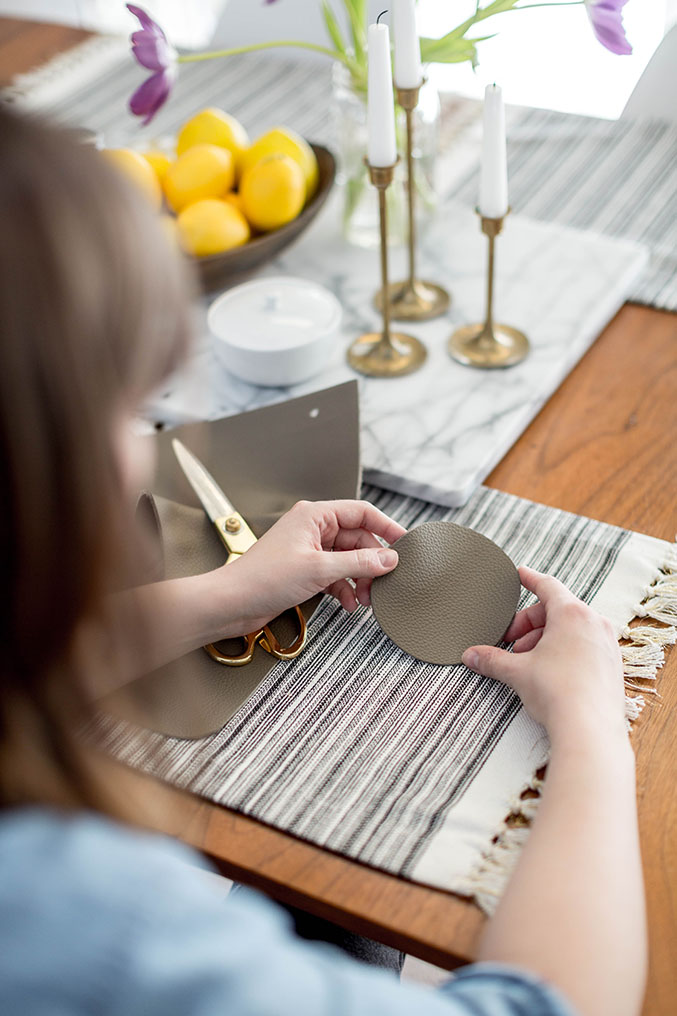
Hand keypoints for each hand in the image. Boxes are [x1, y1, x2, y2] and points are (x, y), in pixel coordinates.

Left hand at [221, 500, 404, 634]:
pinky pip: (335, 575)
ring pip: (348, 560)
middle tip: (384, 582)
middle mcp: (312, 529)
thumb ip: (359, 563)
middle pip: (357, 539)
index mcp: (314, 515)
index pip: (361, 512)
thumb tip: (388, 558)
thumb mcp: (320, 569)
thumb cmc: (262, 578)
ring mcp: (308, 550)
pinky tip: (349, 603)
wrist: (232, 603)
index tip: (404, 543)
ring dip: (360, 579)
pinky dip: (345, 588)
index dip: (386, 526)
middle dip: (372, 563)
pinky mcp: (304, 570)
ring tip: (367, 598)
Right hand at [462, 565, 624, 741]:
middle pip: (556, 610)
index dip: (530, 578)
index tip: (521, 574)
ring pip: (572, 629)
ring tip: (528, 661)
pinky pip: (586, 646)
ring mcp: (607, 644)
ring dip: (546, 639)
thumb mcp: (517, 672)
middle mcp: (594, 623)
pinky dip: (565, 650)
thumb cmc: (558, 693)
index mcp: (572, 614)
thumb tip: (471, 656)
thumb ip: (492, 659)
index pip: (548, 586)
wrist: (589, 730)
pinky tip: (551, 672)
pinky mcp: (612, 666)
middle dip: (529, 624)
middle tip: (511, 641)